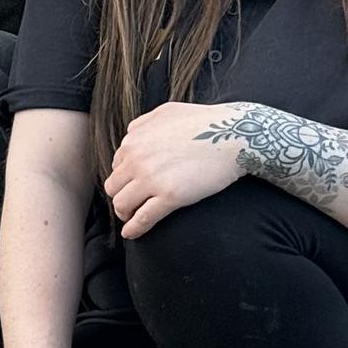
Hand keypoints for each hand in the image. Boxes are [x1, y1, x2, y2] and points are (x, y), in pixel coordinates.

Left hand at [105, 101, 245, 238]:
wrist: (234, 134)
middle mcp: (136, 160)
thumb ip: (143, 123)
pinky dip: (133, 229)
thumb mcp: (166, 112)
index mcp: (133, 141)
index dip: (125, 178)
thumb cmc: (205, 121)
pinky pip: (142, 219)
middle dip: (121, 196)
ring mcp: (151, 179)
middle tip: (130, 204)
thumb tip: (130, 135)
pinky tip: (131, 234)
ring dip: (125, 213)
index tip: (133, 186)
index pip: (116, 167)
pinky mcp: (170, 196)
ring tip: (131, 218)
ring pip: (122, 204)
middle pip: (113, 187)